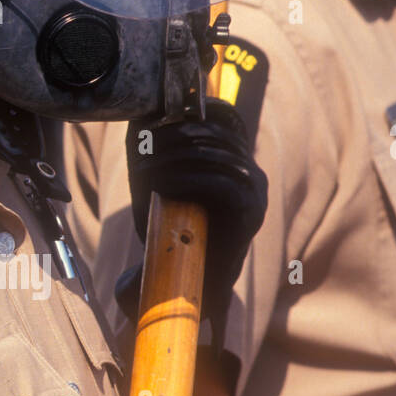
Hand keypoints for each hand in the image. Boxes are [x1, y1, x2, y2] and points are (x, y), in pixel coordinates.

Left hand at [124, 99, 267, 336]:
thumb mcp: (173, 187)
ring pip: (213, 156)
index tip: (151, 121)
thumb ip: (168, 156)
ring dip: (173, 158)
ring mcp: (255, 191)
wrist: (197, 280)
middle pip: (213, 136)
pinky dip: (186, 178)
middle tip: (141, 144)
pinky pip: (218, 182)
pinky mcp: (249, 210)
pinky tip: (163, 183)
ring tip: (144, 166)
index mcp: (238, 162)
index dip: (186, 115)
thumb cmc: (180, 231)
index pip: (220, 120)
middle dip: (173, 137)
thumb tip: (142, 120)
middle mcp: (252, 173)